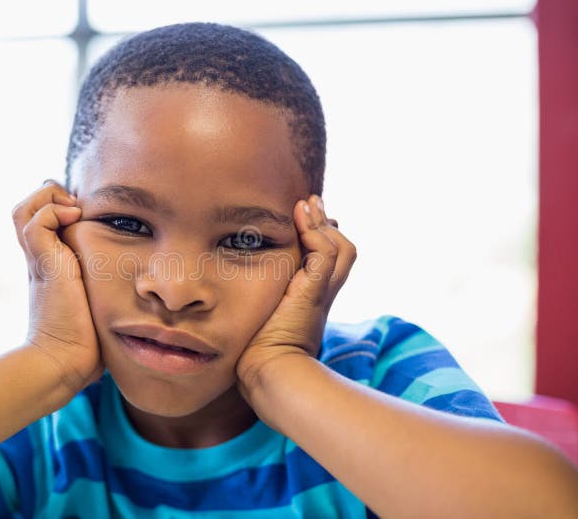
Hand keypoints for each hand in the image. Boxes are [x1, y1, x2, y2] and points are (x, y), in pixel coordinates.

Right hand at [11, 179, 103, 392]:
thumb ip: (109, 294)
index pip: (42, 223)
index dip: (59, 210)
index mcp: (50, 267)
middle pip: (26, 211)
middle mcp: (40, 260)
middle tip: (79, 208)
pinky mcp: (43, 264)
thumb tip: (141, 299)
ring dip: (48, 200)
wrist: (63, 362)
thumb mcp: (99, 307)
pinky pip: (34, 222)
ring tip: (74, 211)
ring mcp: (39, 261)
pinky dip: (52, 211)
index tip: (87, 216)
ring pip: (23, 210)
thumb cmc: (86, 344)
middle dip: (50, 198)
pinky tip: (75, 219)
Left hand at [236, 195, 355, 399]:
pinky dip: (316, 233)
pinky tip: (300, 218)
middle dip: (326, 225)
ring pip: (339, 249)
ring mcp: (321, 293)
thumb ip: (255, 300)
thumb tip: (235, 283)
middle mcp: (322, 295)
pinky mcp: (315, 292)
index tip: (304, 220)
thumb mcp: (257, 318)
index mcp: (311, 300)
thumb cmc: (255, 353)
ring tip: (305, 205)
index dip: (320, 240)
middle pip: (341, 252)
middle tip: (310, 203)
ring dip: (321, 224)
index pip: (327, 262)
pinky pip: (326, 254)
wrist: (269, 373)